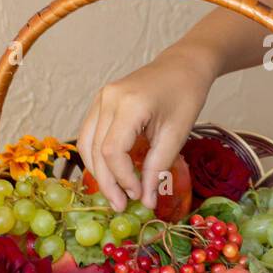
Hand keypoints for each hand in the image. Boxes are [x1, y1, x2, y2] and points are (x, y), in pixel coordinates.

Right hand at [76, 50, 212, 212]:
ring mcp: (101, 97)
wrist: (184, 66)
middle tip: (121, 206)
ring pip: (86, 143)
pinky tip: (111, 173)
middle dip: (107, 182)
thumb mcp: (177, 134)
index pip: (112, 151)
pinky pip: (90, 133)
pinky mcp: (101, 101)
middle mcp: (108, 98)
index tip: (137, 195)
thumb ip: (158, 167)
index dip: (122, 178)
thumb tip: (146, 200)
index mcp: (129, 104)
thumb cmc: (186, 96)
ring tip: (115, 194)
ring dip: (98, 172)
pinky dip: (97, 156)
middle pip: (95, 149)